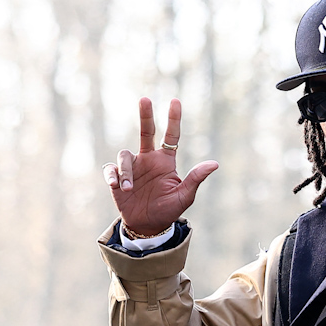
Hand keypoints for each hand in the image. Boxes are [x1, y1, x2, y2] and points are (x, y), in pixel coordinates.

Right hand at [103, 97, 219, 236]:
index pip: (171, 137)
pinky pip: (111, 169)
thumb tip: (215, 163)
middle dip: (146, 115)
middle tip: (145, 99)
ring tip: (129, 189)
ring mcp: (132, 168)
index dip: (173, 119)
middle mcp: (148, 159)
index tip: (175, 101)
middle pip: (146, 132)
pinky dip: (112, 175)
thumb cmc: (168, 211)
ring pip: (125, 155)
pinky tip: (116, 185)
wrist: (148, 226)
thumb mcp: (185, 196)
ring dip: (126, 171)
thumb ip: (196, 179)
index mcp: (165, 162)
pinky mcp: (117, 178)